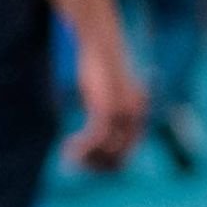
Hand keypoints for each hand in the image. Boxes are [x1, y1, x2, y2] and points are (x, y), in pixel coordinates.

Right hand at [69, 20, 146, 171]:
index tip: (84, 163)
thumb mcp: (106, 92)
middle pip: (118, 159)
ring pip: (107, 152)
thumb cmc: (100, 65)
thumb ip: (106, 112)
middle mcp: (136, 119)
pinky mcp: (108, 108)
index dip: (105, 165)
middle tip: (75, 162)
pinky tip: (68, 147)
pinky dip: (81, 147)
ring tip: (69, 155)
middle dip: (95, 166)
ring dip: (85, 158)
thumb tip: (96, 133)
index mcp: (138, 117)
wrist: (101, 40)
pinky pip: (96, 138)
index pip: (125, 155)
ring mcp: (123, 115)